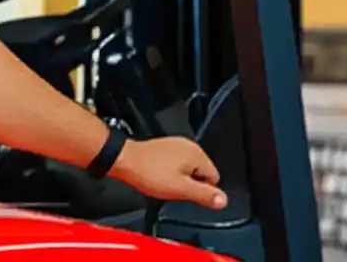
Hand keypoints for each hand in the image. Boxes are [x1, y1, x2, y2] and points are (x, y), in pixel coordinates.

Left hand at [111, 136, 226, 209]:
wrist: (123, 160)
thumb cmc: (149, 173)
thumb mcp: (181, 189)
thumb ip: (204, 195)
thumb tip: (223, 200)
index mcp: (197, 154)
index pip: (214, 178)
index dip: (202, 190)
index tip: (186, 192)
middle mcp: (189, 146)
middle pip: (201, 173)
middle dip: (190, 183)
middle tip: (173, 188)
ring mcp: (176, 145)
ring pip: (188, 169)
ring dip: (179, 178)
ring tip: (163, 181)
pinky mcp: (164, 148)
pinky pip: (175, 164)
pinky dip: (169, 172)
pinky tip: (158, 176)